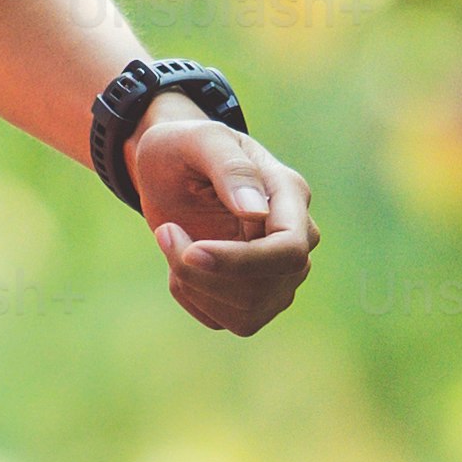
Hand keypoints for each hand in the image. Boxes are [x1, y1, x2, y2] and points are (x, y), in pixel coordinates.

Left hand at [127, 107, 314, 335]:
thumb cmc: (185, 149)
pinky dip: (190, 296)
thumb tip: (256, 212)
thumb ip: (230, 168)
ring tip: (172, 239)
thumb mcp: (198, 140)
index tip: (192, 252)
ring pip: (248, 314)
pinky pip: (222, 320)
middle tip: (165, 232)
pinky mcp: (252, 296)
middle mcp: (296, 237)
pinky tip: (180, 262)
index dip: (242, 263)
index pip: (289, 250)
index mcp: (289, 194)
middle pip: (265, 289)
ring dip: (194, 286)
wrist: (170, 171)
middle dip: (205, 274)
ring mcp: (277, 272)